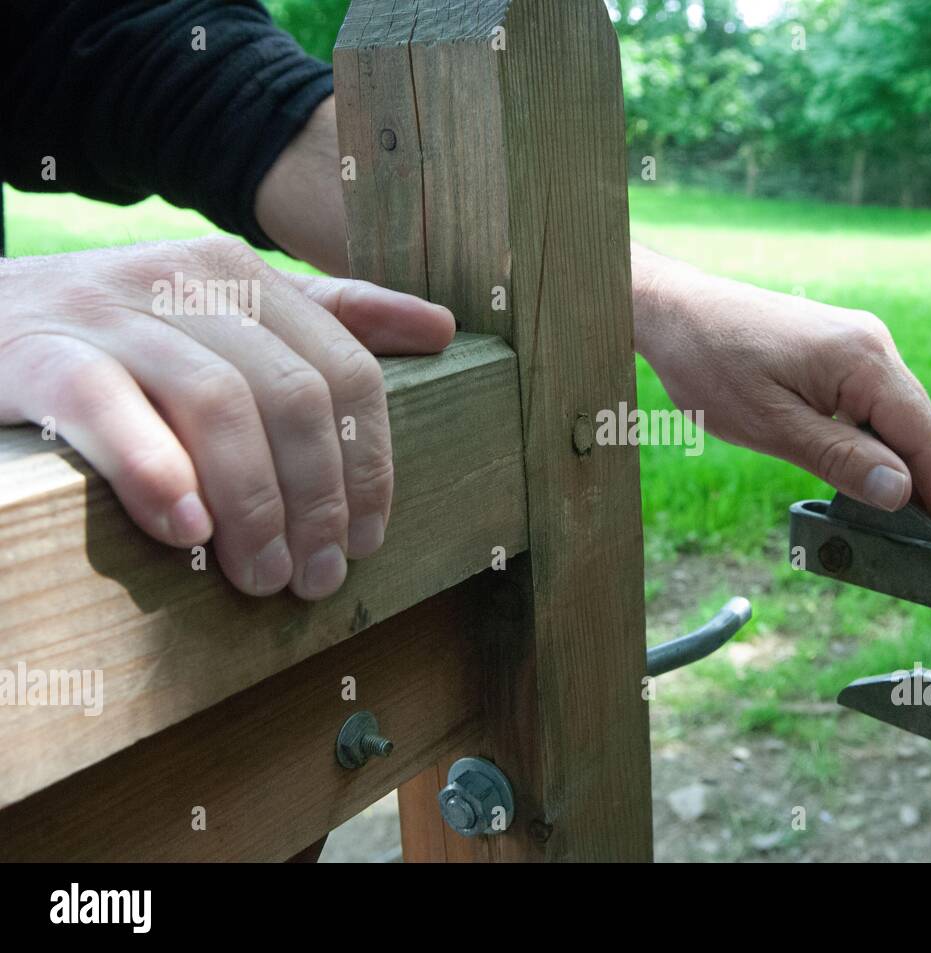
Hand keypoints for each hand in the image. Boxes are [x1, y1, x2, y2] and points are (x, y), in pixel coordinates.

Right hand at [0, 238, 454, 597]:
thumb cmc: (124, 337)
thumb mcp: (231, 314)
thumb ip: (334, 319)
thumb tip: (441, 328)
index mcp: (245, 273)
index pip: (345, 370)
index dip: (368, 462)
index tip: (367, 536)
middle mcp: (187, 278)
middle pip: (292, 394)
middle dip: (318, 499)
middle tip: (317, 577)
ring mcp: (113, 312)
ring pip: (217, 405)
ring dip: (254, 506)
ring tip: (263, 577)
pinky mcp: (42, 355)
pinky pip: (111, 411)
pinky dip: (159, 474)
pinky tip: (189, 534)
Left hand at [632, 244, 930, 525]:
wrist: (675, 312)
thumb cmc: (712, 364)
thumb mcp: (772, 426)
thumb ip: (840, 458)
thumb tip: (900, 491)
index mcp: (864, 359)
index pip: (924, 435)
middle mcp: (873, 343)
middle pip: (916, 425)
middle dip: (921, 482)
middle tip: (922, 544)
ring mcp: (858, 342)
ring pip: (894, 415)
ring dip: (894, 462)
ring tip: (894, 519)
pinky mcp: (840, 348)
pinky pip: (872, 401)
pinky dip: (872, 438)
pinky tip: (861, 472)